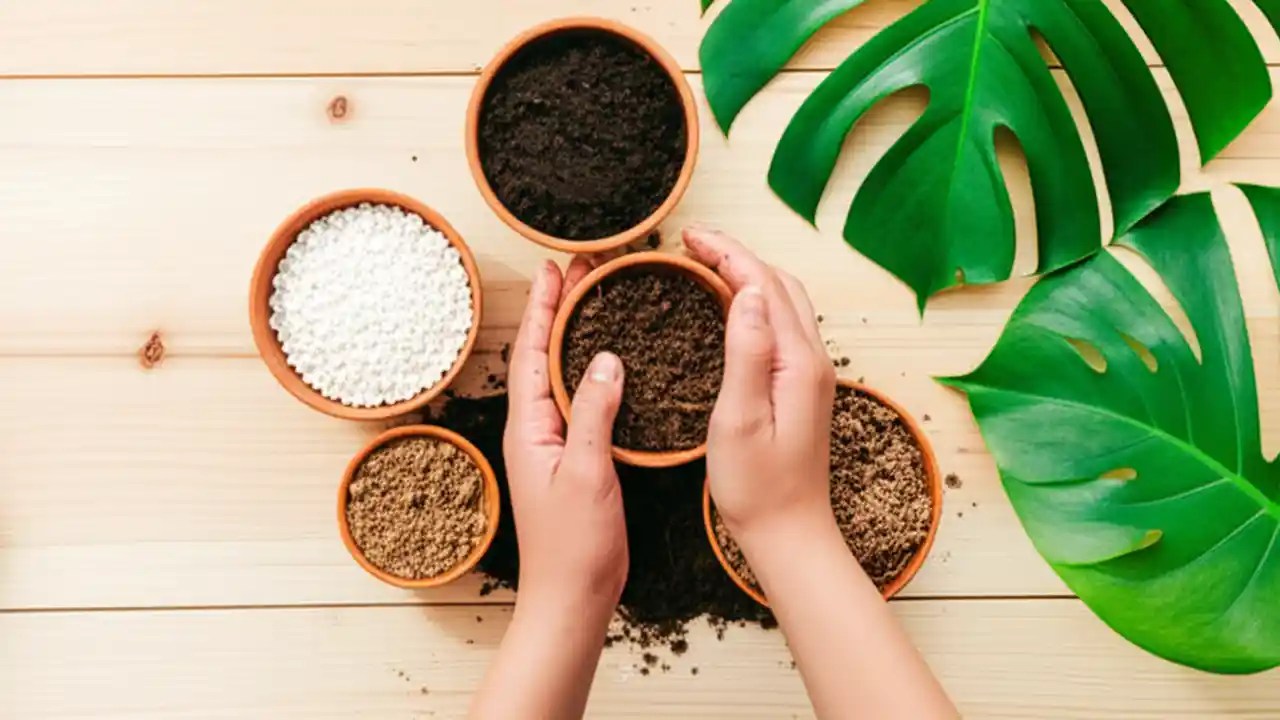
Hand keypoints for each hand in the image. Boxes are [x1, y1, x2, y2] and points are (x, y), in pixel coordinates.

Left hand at [473, 259, 627, 719]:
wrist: (571, 597)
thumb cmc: (573, 545)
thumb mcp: (586, 473)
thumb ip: (593, 413)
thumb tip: (606, 358)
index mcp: (528, 427)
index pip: (529, 352)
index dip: (542, 307)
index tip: (555, 269)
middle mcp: (534, 429)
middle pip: (541, 355)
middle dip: (558, 309)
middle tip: (581, 271)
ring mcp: (552, 444)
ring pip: (560, 375)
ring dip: (574, 336)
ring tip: (594, 301)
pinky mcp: (573, 459)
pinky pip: (578, 402)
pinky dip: (591, 373)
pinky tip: (611, 364)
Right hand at [683, 227, 958, 719]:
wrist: (789, 534)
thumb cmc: (757, 487)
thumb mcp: (740, 419)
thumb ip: (747, 352)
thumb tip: (746, 293)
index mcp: (797, 362)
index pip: (763, 284)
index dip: (727, 253)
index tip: (688, 238)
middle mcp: (812, 361)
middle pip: (778, 285)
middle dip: (737, 255)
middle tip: (691, 245)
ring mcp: (811, 375)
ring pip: (783, 304)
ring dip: (747, 276)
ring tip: (705, 266)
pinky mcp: (802, 390)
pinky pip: (781, 328)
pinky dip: (754, 304)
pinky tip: (729, 311)